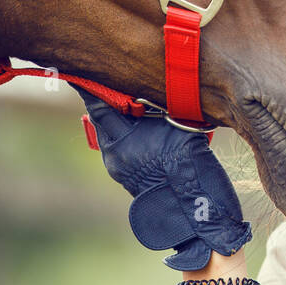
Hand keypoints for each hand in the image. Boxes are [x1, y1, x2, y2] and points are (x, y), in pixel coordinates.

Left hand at [76, 88, 250, 270]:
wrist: (198, 217)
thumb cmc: (196, 174)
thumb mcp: (182, 135)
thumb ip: (159, 115)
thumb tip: (146, 93)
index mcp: (124, 144)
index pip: (100, 106)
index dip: (92, 85)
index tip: (86, 67)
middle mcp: (116, 156)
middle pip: (102, 117)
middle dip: (108, 97)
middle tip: (116, 74)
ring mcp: (120, 169)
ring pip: (113, 132)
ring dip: (121, 115)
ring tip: (137, 99)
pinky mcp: (129, 178)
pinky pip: (123, 146)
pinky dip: (130, 132)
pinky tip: (149, 124)